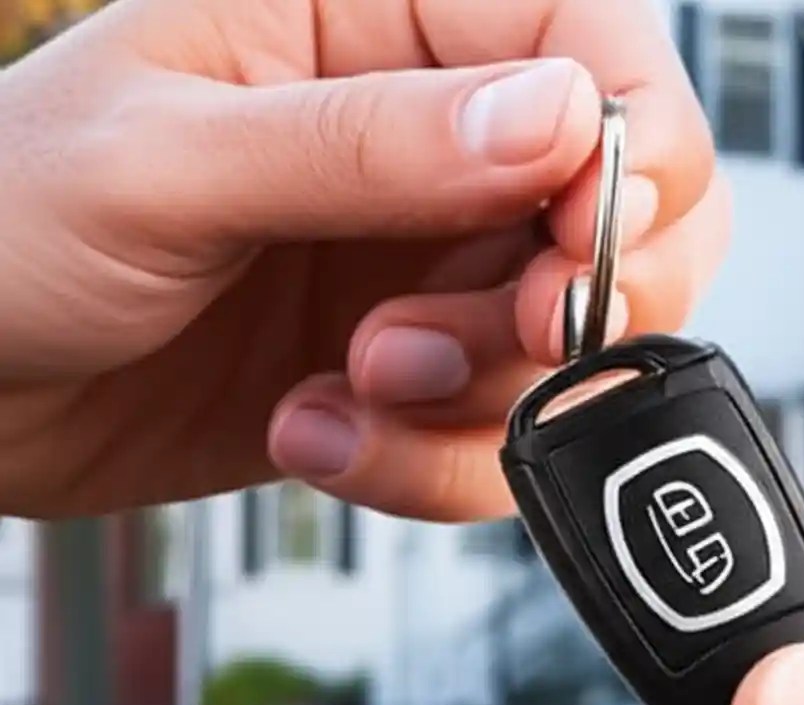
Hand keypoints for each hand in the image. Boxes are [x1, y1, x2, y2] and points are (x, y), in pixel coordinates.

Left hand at [0, 0, 724, 516]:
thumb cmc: (14, 220)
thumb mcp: (169, 161)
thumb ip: (369, 141)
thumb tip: (561, 118)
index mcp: (382, 19)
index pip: (594, 45)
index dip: (636, 145)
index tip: (583, 234)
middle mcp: (439, 137)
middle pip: (640, 200)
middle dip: (581, 290)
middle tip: (500, 327)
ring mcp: (441, 258)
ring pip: (585, 334)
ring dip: (488, 389)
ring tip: (354, 381)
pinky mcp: (427, 366)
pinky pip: (508, 426)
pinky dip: (437, 460)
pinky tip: (320, 433)